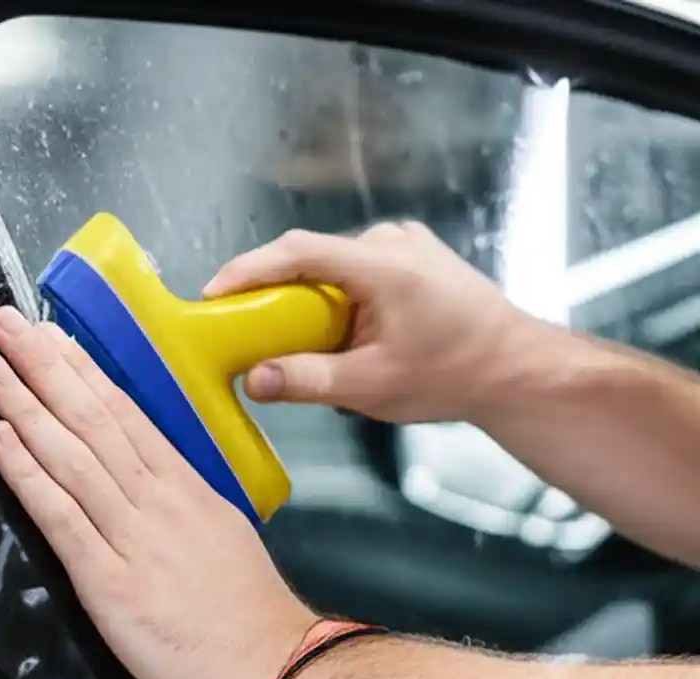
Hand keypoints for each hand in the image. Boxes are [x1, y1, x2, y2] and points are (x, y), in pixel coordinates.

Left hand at [0, 306, 317, 678]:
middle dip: (43, 366)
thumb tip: (134, 460)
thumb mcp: (216, 525)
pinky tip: (1, 439)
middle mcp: (156, 497)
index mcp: (182, 482)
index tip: (50, 335)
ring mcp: (131, 535)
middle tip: (5, 324)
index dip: (81, 368)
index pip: (124, 410)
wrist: (271, 664)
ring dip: (25, 406)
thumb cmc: (242, 603)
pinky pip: (61, 515)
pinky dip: (28, 473)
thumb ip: (172, 491)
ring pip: (71, 455)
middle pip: (92, 417)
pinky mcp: (109, 580)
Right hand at [204, 221, 536, 423]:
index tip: (212, 293)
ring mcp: (404, 243)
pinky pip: (355, 268)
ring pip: (332, 264)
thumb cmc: (453, 375)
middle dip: (273, 291)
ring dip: (308, 298)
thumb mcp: (372, 386)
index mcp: (383, 264)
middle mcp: (391, 241)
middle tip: (243, 327)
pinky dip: (335, 296)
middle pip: (310, 257)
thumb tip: (254, 379)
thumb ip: (308, 380)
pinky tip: (336, 332)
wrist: (516, 370)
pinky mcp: (412, 255)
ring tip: (295, 340)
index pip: (297, 252)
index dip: (248, 270)